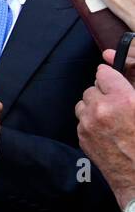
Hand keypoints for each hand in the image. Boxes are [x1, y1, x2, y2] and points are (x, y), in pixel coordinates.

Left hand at [76, 59, 134, 208]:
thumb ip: (132, 91)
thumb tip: (117, 76)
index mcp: (124, 100)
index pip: (104, 73)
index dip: (110, 76)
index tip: (113, 79)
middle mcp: (102, 109)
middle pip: (92, 88)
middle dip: (103, 93)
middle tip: (117, 104)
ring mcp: (88, 125)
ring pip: (83, 104)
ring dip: (94, 107)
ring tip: (111, 118)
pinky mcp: (82, 138)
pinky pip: (81, 121)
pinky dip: (90, 122)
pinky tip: (106, 132)